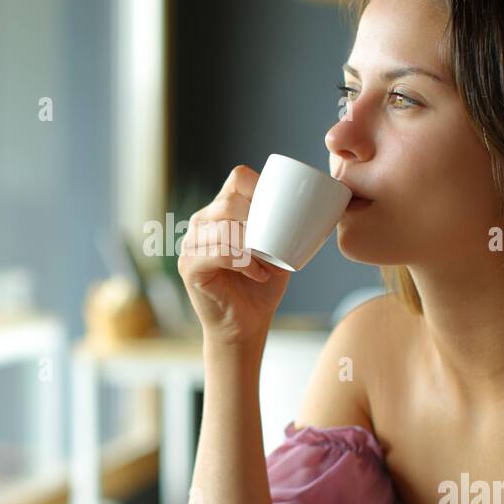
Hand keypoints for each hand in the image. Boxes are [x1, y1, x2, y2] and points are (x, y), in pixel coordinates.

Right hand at [177, 165, 290, 347]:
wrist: (244, 325)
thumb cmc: (260, 286)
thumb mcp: (277, 249)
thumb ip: (283, 225)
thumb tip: (314, 207)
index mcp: (221, 210)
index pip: (238, 178)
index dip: (261, 187)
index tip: (280, 210)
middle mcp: (202, 222)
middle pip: (229, 201)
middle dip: (259, 221)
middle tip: (275, 246)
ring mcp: (191, 243)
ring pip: (224, 227)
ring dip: (253, 245)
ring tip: (268, 263)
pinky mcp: (189, 266)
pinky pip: (219, 252)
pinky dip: (244, 262)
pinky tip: (258, 274)